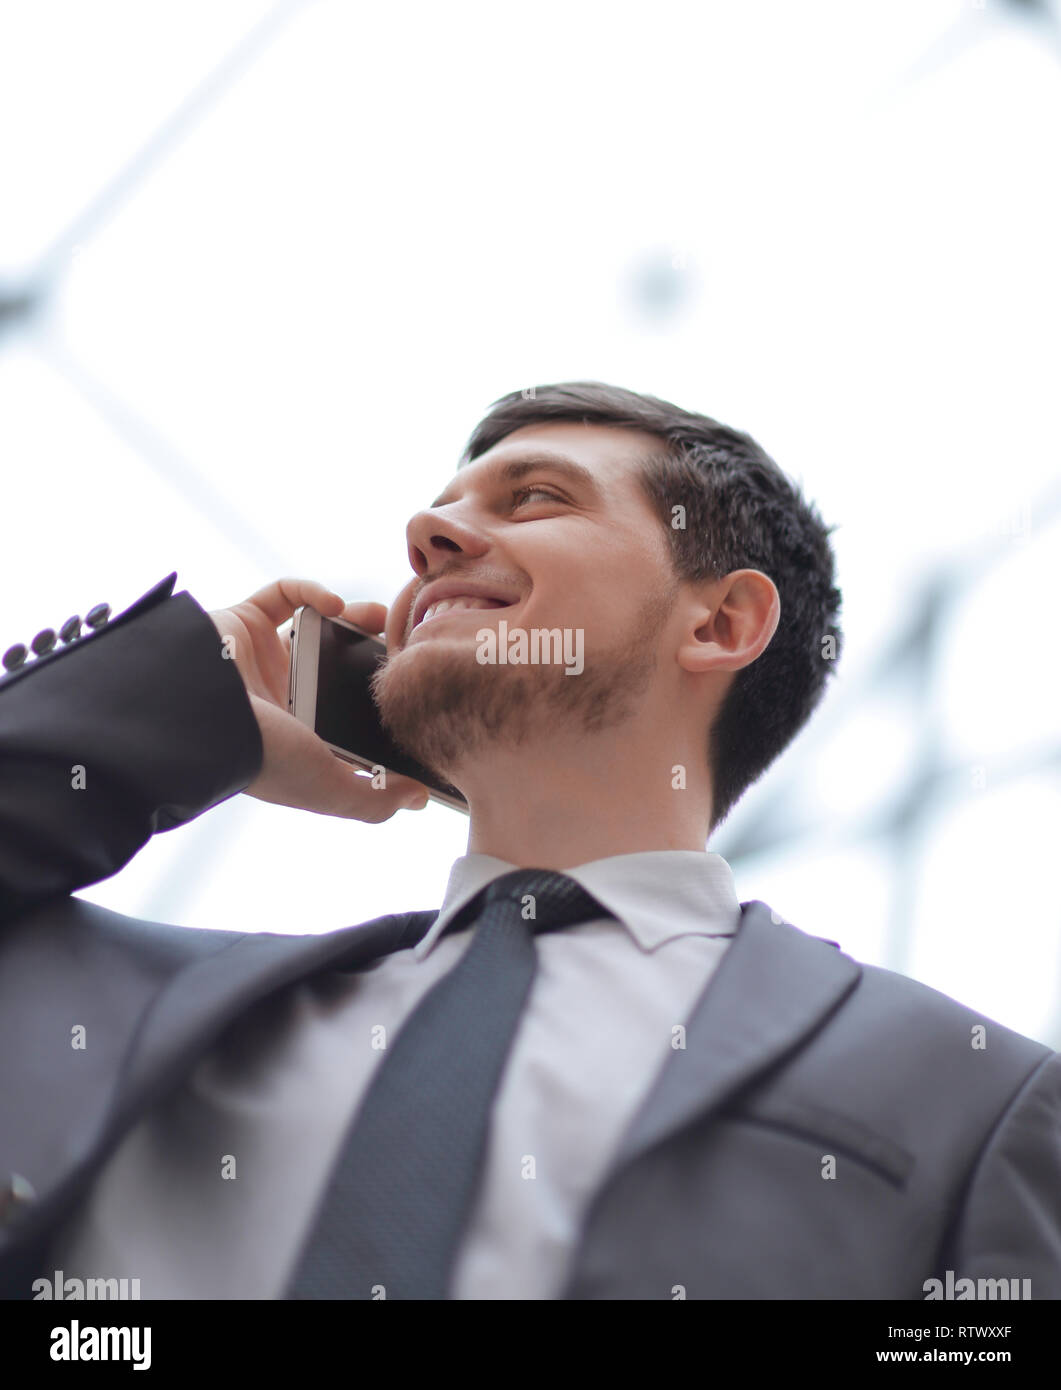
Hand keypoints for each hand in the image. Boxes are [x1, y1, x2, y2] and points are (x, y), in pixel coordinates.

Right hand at [209, 579, 430, 821]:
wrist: (202, 713)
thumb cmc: (264, 757)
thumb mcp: (327, 787)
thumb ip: (375, 799)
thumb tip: (420, 799)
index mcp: (301, 734)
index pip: (350, 715)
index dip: (381, 702)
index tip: (417, 686)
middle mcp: (283, 695)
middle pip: (340, 665)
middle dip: (373, 653)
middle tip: (404, 643)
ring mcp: (263, 658)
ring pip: (318, 629)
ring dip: (352, 617)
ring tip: (381, 616)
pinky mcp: (244, 621)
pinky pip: (283, 595)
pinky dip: (309, 591)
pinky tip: (333, 604)